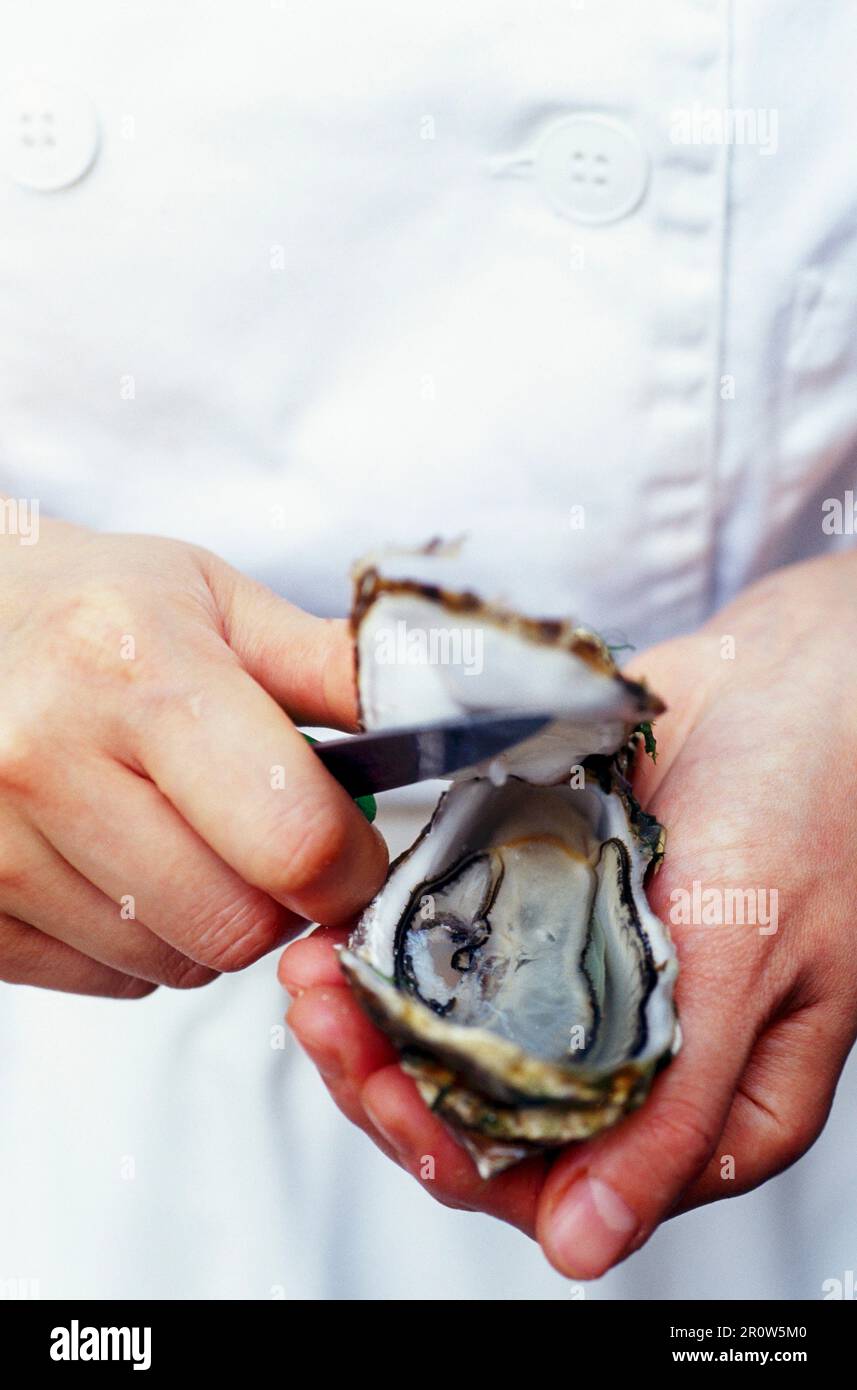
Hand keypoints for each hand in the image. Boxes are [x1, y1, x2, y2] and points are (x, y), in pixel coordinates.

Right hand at [0, 512, 386, 996]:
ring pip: (172, 964)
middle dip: (281, 900)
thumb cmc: (94, 608)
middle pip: (237, 925)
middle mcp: (47, 758)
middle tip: (264, 838)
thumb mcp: (218, 600)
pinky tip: (120, 861)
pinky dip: (139, 942)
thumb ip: (335, 668)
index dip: (352, 869)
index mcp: (137, 671)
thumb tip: (447, 717)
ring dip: (209, 923)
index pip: (293, 838)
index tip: (355, 852)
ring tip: (179, 833)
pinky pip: (106, 981)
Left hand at [282, 552, 856, 1277]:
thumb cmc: (814, 808)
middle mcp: (629, 1053)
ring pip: (450, 1035)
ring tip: (317, 969)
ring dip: (374, 1014)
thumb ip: (675, 1111)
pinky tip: (347, 924)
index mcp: (695, 1103)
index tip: (385, 1087)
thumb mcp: (753, 966)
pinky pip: (452, 944)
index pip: (550, 1181)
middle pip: (480, 1113)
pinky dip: (393, 943)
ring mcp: (578, 975)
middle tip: (325, 1015)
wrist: (804, 673)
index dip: (452, 1152)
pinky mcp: (542, 901)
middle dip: (388, 1075)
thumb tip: (588, 1247)